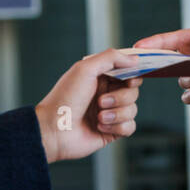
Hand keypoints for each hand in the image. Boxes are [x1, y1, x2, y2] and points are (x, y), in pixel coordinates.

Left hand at [35, 48, 142, 162]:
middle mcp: (107, 94)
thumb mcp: (85, 69)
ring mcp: (110, 112)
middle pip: (133, 92)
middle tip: (101, 101)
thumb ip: (111, 58)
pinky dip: (117, 127)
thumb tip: (134, 58)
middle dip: (120, 97)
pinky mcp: (112, 131)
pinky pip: (130, 127)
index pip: (128, 72)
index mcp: (101, 77)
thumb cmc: (65, 98)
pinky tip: (100, 126)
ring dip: (116, 113)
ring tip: (98, 116)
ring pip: (133, 109)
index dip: (133, 76)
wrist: (54, 130)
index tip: (130, 80)